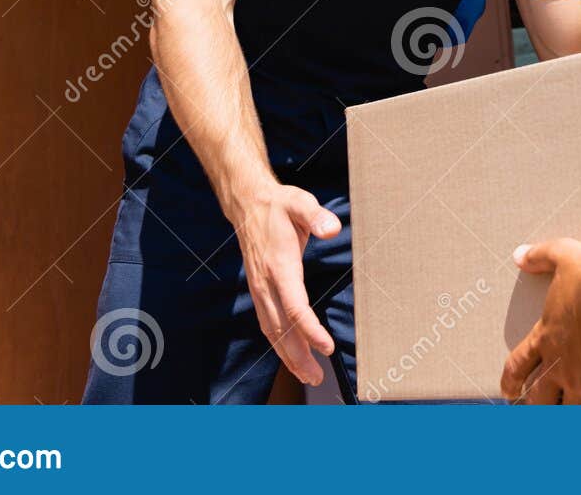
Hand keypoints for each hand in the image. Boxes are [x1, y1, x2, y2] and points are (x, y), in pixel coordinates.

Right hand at [230, 183, 342, 385]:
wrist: (249, 205)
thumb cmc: (280, 205)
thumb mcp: (300, 203)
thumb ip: (316, 217)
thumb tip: (332, 229)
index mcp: (279, 267)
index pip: (295, 307)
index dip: (311, 330)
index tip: (327, 348)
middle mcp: (266, 283)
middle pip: (282, 328)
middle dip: (299, 355)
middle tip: (318, 377)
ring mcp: (259, 289)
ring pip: (273, 330)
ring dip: (289, 355)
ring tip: (308, 375)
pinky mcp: (259, 291)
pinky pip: (268, 323)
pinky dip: (279, 343)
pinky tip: (291, 355)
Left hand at [500, 238, 580, 403]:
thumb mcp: (564, 255)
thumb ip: (541, 256)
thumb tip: (519, 255)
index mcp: (545, 336)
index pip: (517, 364)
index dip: (511, 379)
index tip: (508, 391)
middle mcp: (557, 364)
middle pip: (537, 397)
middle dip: (537, 403)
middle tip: (539, 408)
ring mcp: (579, 381)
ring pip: (566, 411)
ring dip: (570, 412)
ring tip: (577, 415)